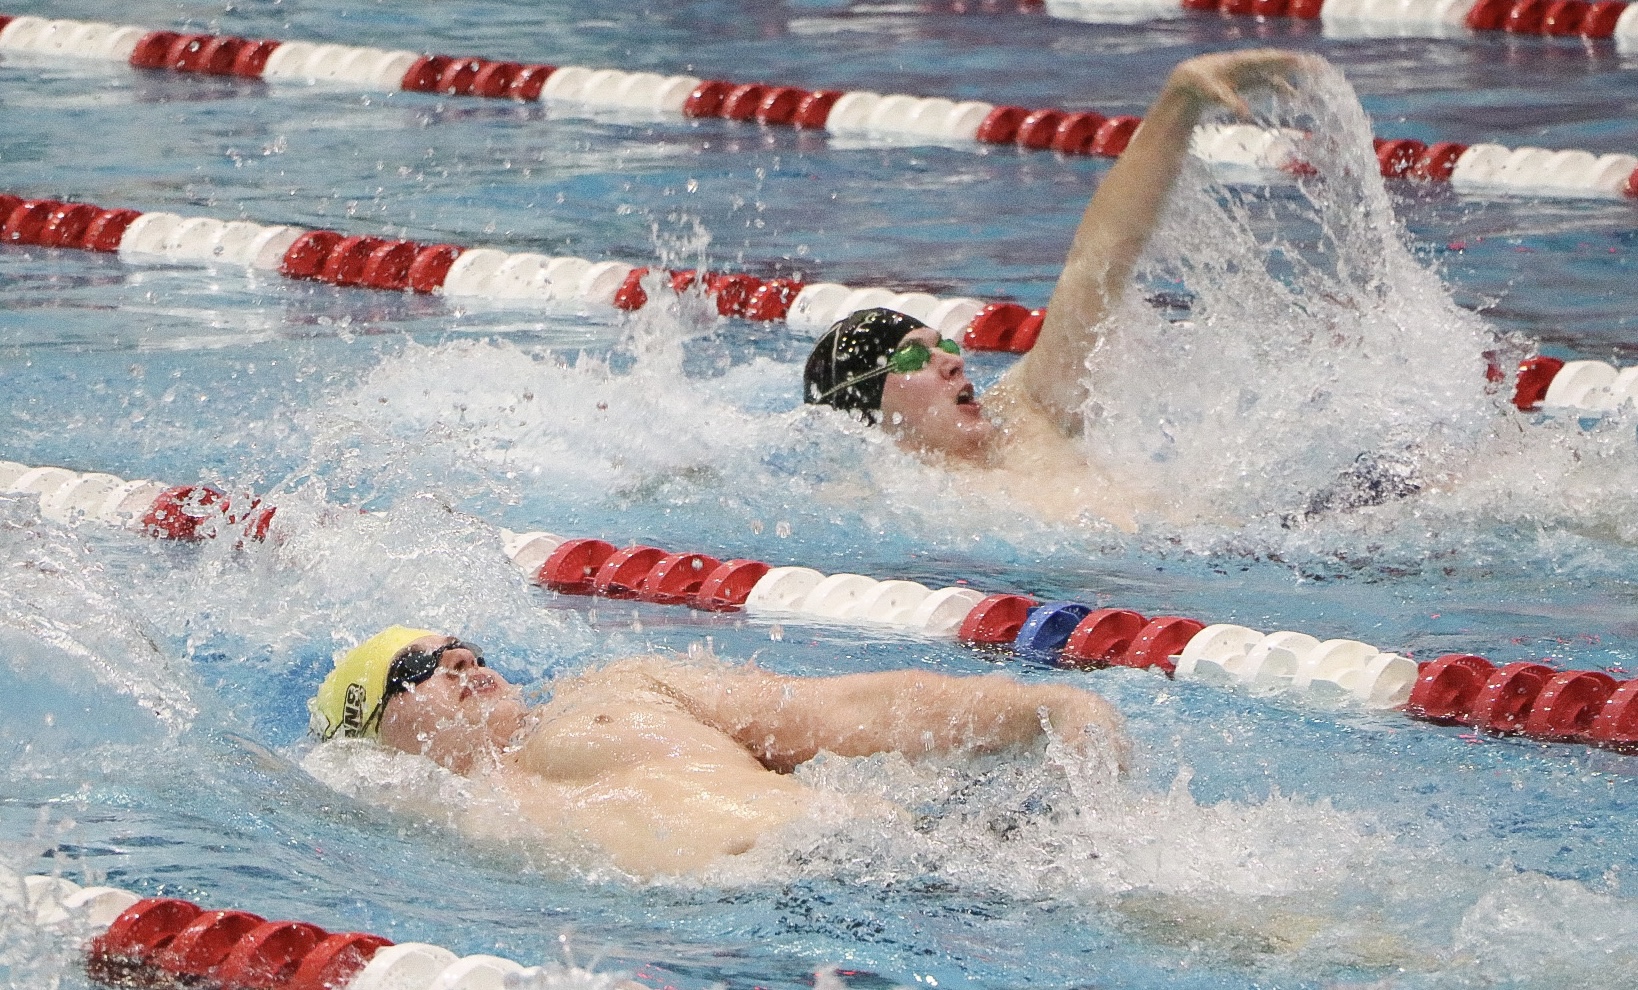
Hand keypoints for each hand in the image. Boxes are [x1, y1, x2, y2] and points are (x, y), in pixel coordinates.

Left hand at [1165, 48, 1315, 118]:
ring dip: (1291, 81)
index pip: (1269, 59)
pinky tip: (1292, 96)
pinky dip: (1280, 89)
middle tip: (1317, 68)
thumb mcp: (1213, 93)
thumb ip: (1230, 102)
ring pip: (1274, 75)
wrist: (1189, 83)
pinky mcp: (1247, 82)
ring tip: (1308, 88)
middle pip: (1277, 64)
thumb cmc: (1201, 84)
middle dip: (1296, 66)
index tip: (1303, 62)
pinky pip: (1268, 83)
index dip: (1286, 60)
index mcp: (1243, 62)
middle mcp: (1249, 65)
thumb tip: (1245, 114)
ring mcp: (1249, 73)